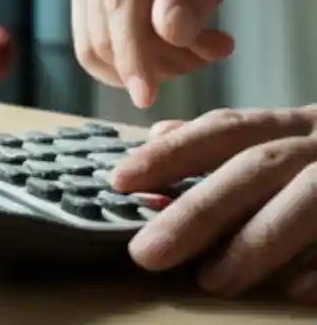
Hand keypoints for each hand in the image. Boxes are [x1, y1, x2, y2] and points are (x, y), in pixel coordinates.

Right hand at [71, 0, 278, 107]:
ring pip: (94, 37)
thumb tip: (167, 33)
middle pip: (102, 26)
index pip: (121, 0)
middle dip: (153, 60)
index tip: (146, 96)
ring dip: (146, 60)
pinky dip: (135, 50)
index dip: (132, 53)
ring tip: (201, 46)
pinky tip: (176, 38)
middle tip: (211, 54)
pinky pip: (95, 30)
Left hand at [112, 107, 316, 301]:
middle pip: (260, 167)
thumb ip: (231, 146)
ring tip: (213, 281)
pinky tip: (295, 292)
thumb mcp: (296, 143)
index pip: (229, 128)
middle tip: (147, 253)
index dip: (173, 152)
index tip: (119, 179)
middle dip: (199, 209)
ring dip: (259, 242)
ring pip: (310, 199)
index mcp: (302, 125)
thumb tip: (157, 136)